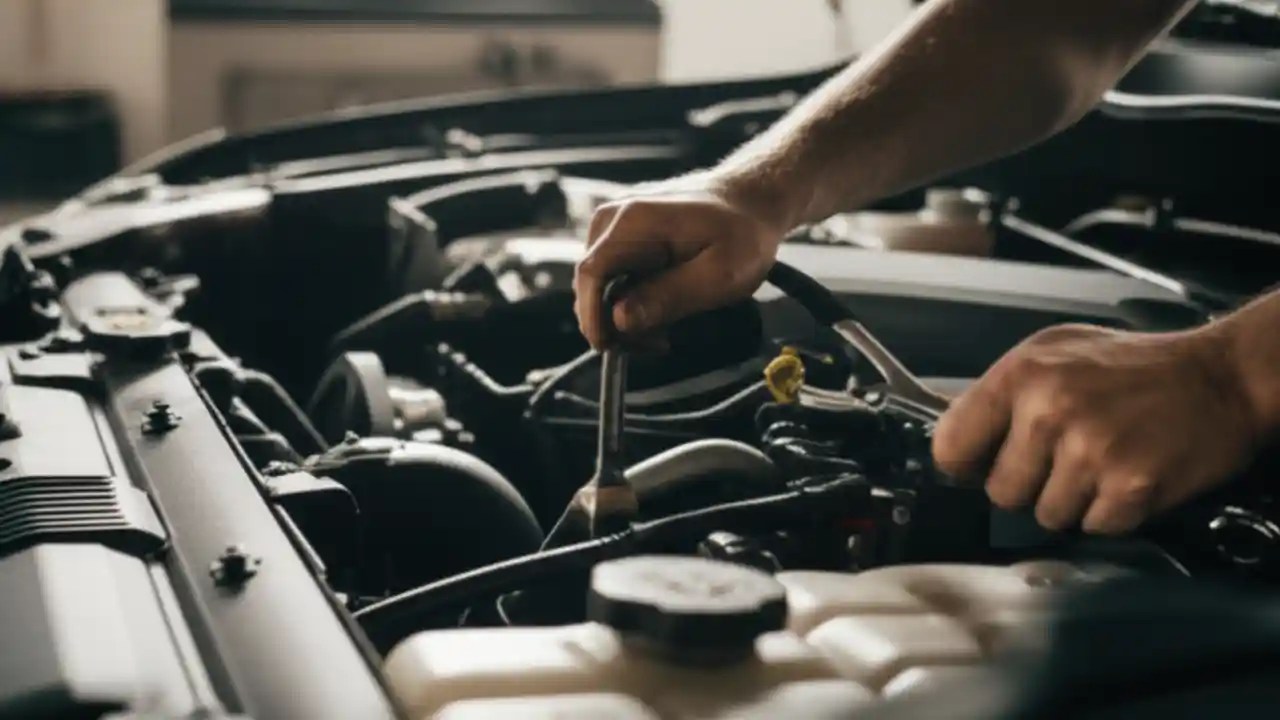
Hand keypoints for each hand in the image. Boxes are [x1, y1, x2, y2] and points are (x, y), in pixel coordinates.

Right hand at [573, 172, 789, 348]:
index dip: (593, 317)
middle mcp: (614, 218)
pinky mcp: (622, 235)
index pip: (590, 274)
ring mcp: (615, 225)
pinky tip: (659, 311)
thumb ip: (669, 297)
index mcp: (634, 222)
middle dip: (614, 324)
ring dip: (623, 316)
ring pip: (599, 285)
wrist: (750, 200)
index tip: (611, 348)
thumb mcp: (719, 275)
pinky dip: (629, 301)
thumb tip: (620, 320)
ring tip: (664, 331)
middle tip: (656, 344)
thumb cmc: (742, 233)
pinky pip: (611, 276)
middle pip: (591, 284)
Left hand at [931, 323, 1260, 534]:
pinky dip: (1110, 512)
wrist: (1219, 377)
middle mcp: (1050, 411)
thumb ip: (1001, 395)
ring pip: (1046, 516)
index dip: (965, 463)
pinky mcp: (1129, 487)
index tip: (980, 465)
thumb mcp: (1054, 354)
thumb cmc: (1133, 366)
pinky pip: (1093, 527)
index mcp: (1021, 375)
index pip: (950, 445)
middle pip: (999, 493)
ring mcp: (1090, 451)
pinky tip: (1126, 477)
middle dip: (1027, 485)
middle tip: (1062, 460)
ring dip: (1072, 501)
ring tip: (1100, 463)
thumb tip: (951, 439)